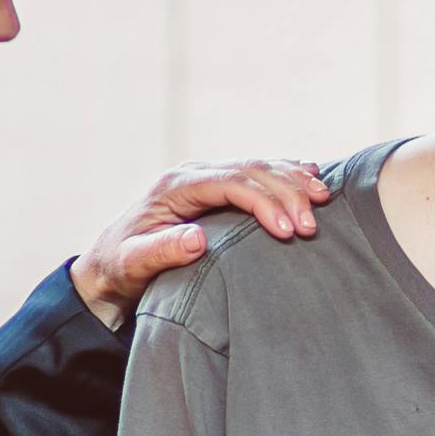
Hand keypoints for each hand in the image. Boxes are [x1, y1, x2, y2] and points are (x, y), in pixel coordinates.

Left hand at [71, 159, 332, 320]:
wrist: (109, 265)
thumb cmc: (121, 269)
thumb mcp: (133, 265)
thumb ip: (161, 252)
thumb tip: (197, 239)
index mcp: (175, 187)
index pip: (230, 183)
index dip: (264, 203)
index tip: (288, 231)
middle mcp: (192, 174)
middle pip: (251, 171)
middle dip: (287, 193)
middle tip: (313, 224)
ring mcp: (206, 177)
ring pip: (259, 167)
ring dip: (293, 181)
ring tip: (324, 199)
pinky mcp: (217, 186)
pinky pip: (257, 173)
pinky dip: (287, 174)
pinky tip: (312, 178)